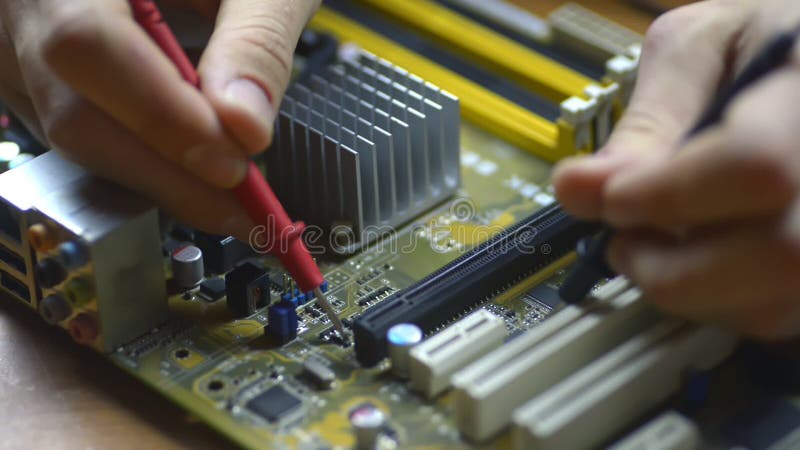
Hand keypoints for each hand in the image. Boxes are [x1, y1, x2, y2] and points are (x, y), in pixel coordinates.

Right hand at [0, 0, 319, 240]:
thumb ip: (254, 40)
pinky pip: (68, 124)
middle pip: (69, 107)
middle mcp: (25, 0)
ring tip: (225, 194)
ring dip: (152, 172)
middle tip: (241, 205)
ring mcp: (15, 35)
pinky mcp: (29, 65)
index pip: (88, 43)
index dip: (164, 117)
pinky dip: (133, 154)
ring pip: (65, 128)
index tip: (234, 164)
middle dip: (165, 171)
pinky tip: (185, 164)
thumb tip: (247, 128)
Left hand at [554, 0, 799, 338]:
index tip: (607, 198)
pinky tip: (693, 261)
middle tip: (620, 243)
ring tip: (651, 249)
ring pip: (776, 302)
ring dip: (688, 292)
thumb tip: (584, 188)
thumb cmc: (768, 45)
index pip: (752, 165)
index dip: (667, 196)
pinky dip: (717, 302)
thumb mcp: (701, 48)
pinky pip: (778, 313)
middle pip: (778, 254)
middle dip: (668, 265)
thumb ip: (647, 118)